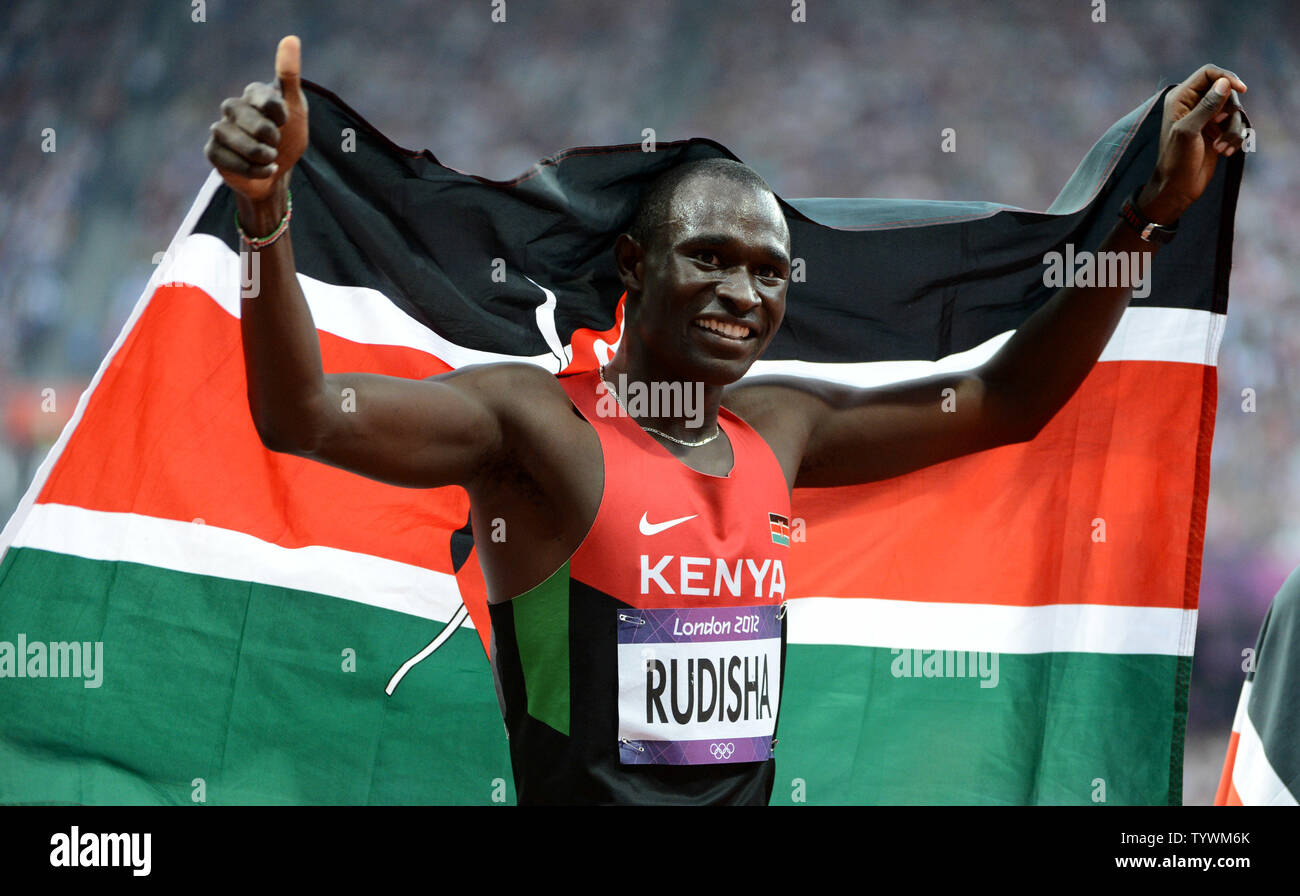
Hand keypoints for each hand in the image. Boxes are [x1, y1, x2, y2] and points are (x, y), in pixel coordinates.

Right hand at [204, 35, 307, 202]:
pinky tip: (262, 169)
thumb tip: (290, 39)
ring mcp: (220, 128)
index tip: (286, 121)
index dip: (282, 117)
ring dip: (263, 156)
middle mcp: (233, 106)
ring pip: (241, 143)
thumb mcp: (297, 108)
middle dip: (273, 140)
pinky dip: (253, 170)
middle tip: (276, 143)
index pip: (268, 100)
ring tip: (270, 157)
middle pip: (256, 124)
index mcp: (253, 93)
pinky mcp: (213, 151)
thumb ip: (290, 76)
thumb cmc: (288, 137)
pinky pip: (230, 161)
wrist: (277, 172)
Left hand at [1139, 64, 1247, 223]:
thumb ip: (1207, 105)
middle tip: (1220, 127)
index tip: (1241, 89)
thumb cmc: (1177, 159)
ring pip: (1234, 110)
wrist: (1178, 187)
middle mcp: (1194, 103)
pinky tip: (1224, 152)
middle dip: (1229, 111)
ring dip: (1232, 130)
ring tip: (1221, 148)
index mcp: (1180, 98)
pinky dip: (1235, 138)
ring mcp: (1207, 117)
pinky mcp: (1217, 130)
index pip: (1208, 73)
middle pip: (1227, 90)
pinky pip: (1237, 125)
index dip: (1226, 76)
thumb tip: (1225, 82)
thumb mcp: (1189, 130)